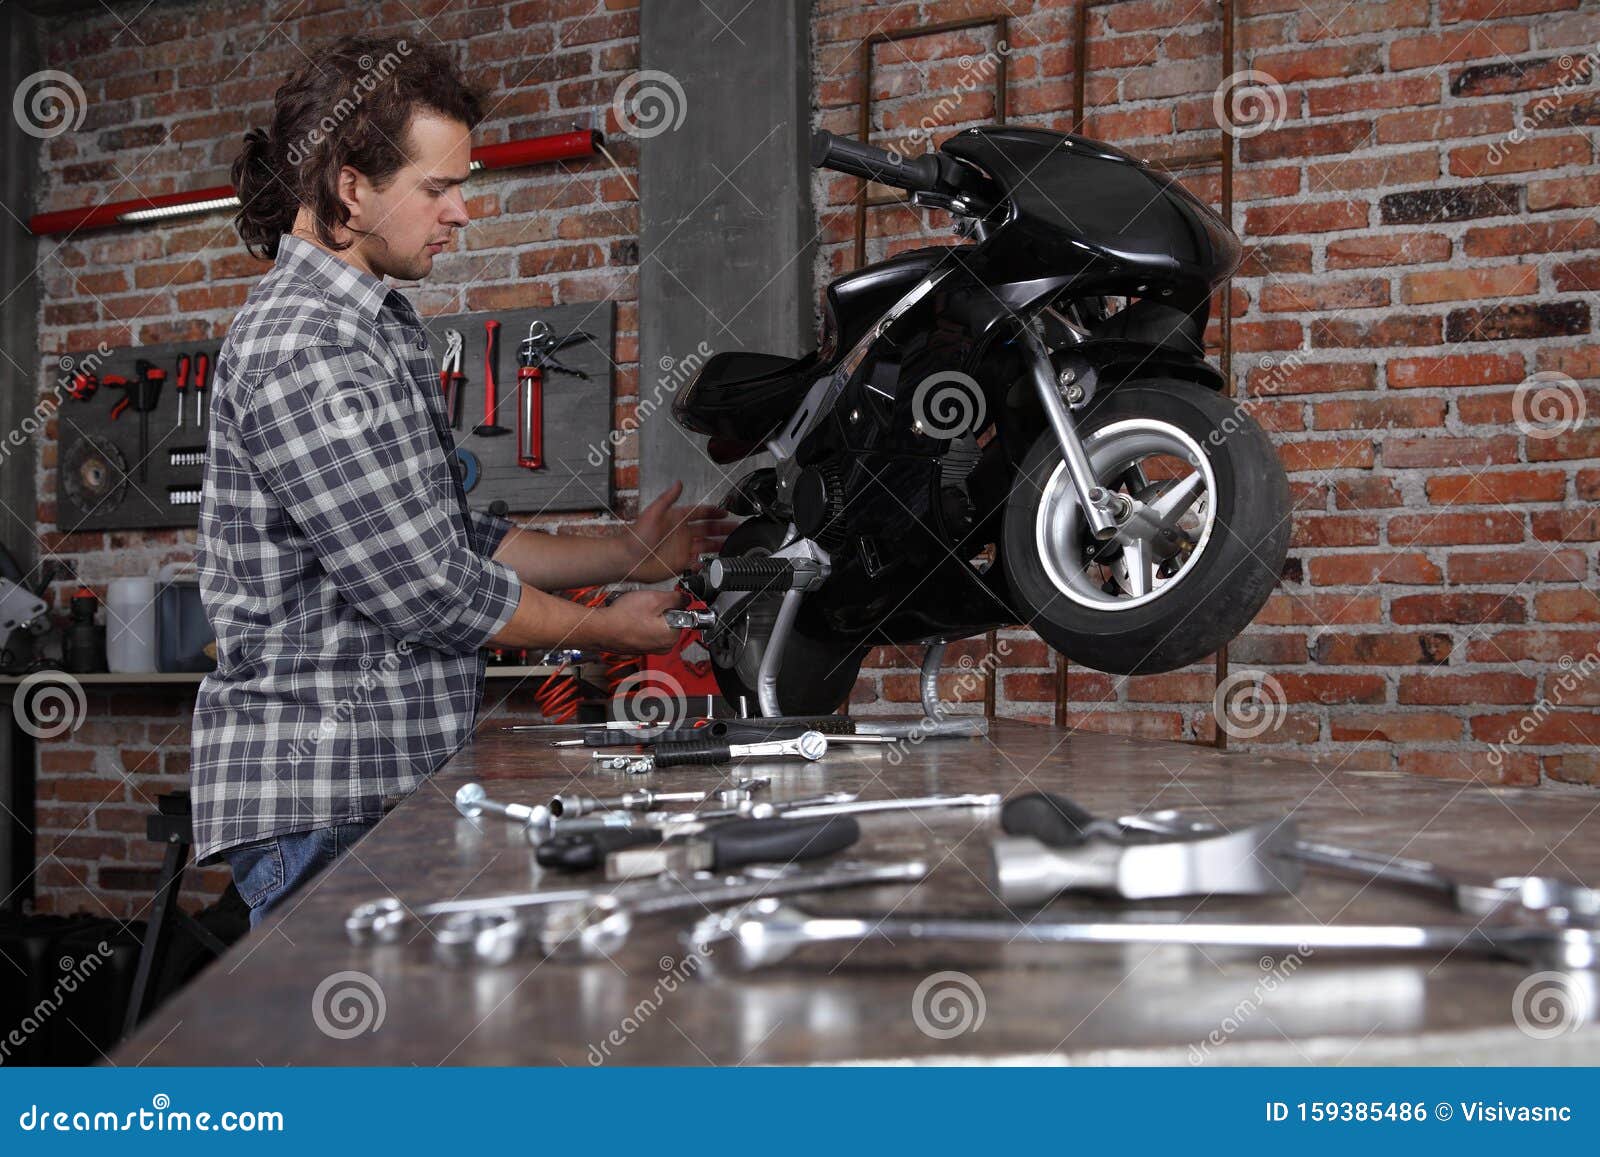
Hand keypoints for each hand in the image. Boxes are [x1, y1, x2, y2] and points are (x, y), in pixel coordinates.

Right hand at [599, 589, 685, 653]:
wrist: (600, 629)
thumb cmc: (624, 618)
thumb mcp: (655, 599)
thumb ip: (676, 598)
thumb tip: (685, 598)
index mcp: (672, 637)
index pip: (682, 614)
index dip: (670, 603)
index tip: (660, 600)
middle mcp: (663, 647)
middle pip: (670, 620)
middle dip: (659, 610)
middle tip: (645, 605)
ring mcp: (650, 649)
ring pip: (657, 625)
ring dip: (649, 615)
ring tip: (635, 612)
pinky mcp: (639, 647)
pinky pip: (645, 631)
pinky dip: (639, 623)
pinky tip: (629, 619)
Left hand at [620, 481, 735, 581]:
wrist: (628, 558)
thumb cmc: (636, 536)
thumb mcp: (653, 513)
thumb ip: (668, 498)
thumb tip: (678, 483)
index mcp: (677, 519)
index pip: (700, 513)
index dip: (714, 512)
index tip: (726, 512)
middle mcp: (682, 533)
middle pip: (708, 529)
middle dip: (723, 528)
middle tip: (736, 528)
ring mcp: (682, 549)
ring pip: (706, 546)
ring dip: (719, 544)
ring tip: (733, 543)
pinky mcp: (680, 564)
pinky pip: (698, 563)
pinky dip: (707, 562)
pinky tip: (715, 561)